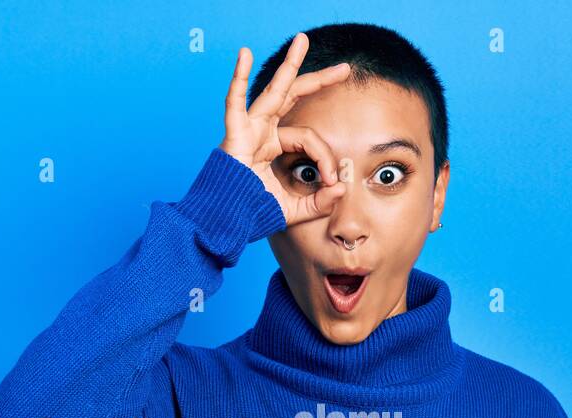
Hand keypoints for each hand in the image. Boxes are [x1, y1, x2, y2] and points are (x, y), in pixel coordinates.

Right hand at [220, 32, 351, 226]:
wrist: (226, 222)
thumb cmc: (252, 213)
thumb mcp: (294, 209)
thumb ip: (319, 202)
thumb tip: (341, 188)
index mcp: (274, 146)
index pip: (309, 140)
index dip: (325, 158)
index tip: (333, 181)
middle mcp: (263, 131)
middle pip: (294, 97)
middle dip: (319, 80)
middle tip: (345, 69)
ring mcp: (248, 129)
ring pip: (274, 90)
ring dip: (289, 64)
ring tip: (302, 40)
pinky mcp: (234, 133)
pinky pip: (235, 101)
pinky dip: (238, 77)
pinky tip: (244, 53)